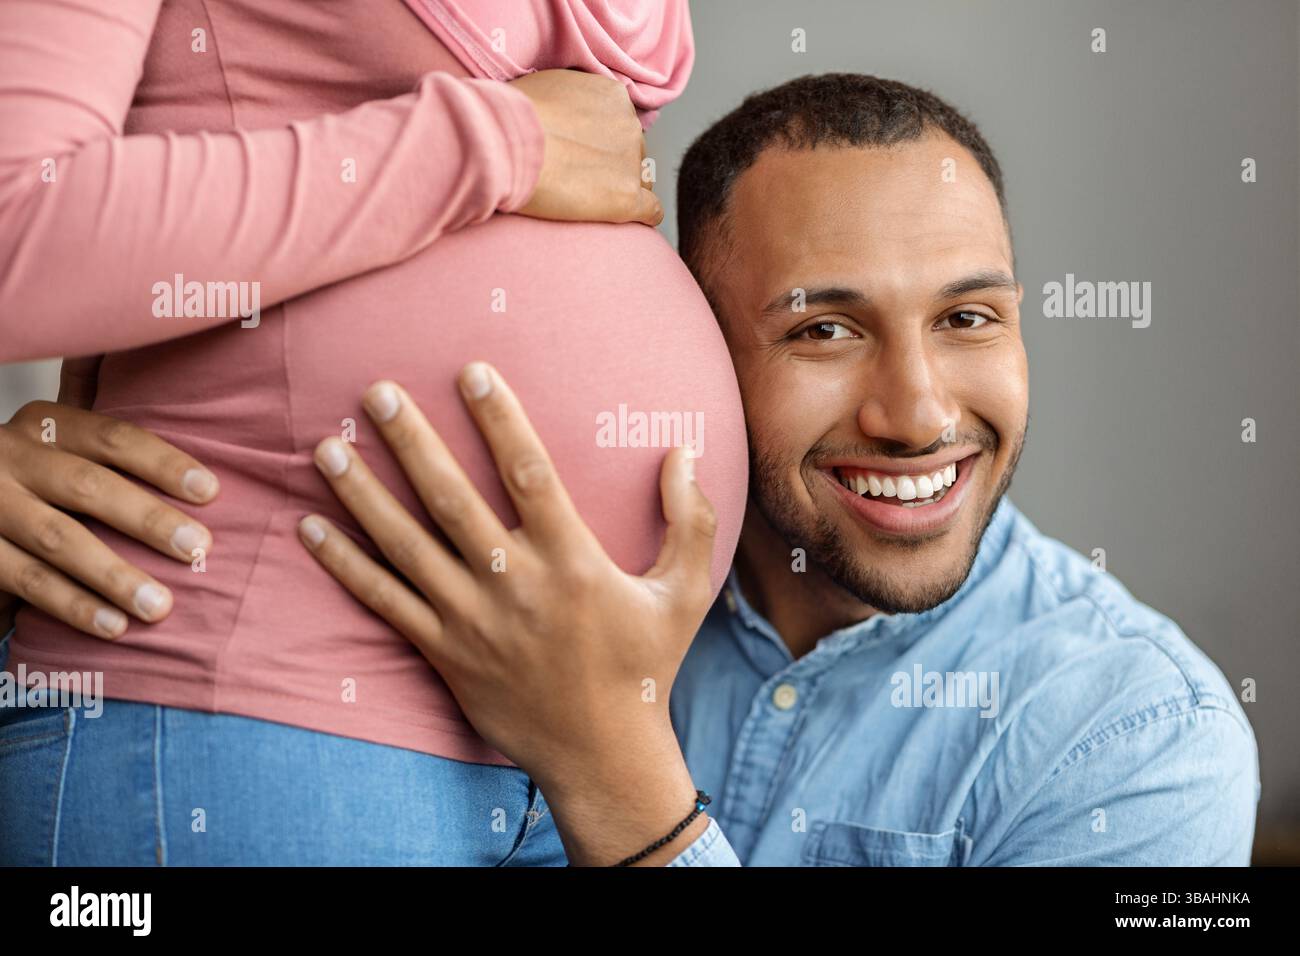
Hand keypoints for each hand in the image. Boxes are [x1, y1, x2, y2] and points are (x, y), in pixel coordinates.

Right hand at [0, 400, 217, 638]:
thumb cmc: (35, 485)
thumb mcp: (60, 455)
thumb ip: (112, 461)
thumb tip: (208, 491)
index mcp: (45, 426)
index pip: (113, 438)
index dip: (163, 463)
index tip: (212, 491)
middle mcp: (11, 456)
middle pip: (88, 486)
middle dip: (148, 519)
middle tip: (198, 548)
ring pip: (59, 539)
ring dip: (115, 576)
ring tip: (161, 606)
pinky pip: (28, 580)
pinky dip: (74, 605)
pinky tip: (114, 626)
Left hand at [298, 364, 716, 863]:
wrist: (602, 753)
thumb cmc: (645, 667)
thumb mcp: (685, 594)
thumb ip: (689, 521)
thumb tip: (685, 453)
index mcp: (573, 562)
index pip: (530, 474)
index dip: (499, 420)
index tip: (471, 372)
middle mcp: (516, 585)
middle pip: (451, 501)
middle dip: (410, 442)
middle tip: (373, 392)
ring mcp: (473, 621)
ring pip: (406, 548)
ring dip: (362, 496)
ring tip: (327, 448)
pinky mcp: (445, 652)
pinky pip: (386, 603)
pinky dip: (345, 565)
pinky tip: (310, 529)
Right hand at [510, 69, 662, 226]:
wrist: (504, 145)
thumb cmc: (510, 118)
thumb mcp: (545, 89)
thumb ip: (565, 102)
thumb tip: (558, 116)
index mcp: (611, 96)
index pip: (620, 124)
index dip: (603, 143)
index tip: (584, 155)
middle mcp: (629, 125)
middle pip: (634, 152)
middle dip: (614, 166)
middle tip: (584, 181)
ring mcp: (630, 162)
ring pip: (642, 181)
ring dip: (624, 190)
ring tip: (598, 203)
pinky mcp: (626, 198)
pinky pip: (651, 211)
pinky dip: (645, 217)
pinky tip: (635, 223)